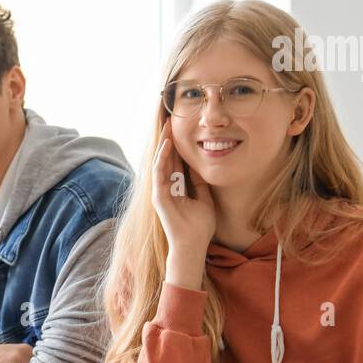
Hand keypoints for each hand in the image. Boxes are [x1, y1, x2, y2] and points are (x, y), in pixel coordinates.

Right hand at [151, 120, 214, 286]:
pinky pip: (159, 173)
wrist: (193, 245)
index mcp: (176, 186)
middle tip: (170, 117)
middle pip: (166, 157)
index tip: (180, 126)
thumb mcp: (204, 198)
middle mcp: (165, 186)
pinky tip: (167, 145)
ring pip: (160, 161)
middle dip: (168, 138)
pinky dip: (163, 158)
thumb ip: (200, 183)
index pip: (175, 160)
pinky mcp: (158, 197)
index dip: (177, 143)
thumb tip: (201, 166)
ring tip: (167, 125)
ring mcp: (160, 191)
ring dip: (163, 143)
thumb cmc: (199, 226)